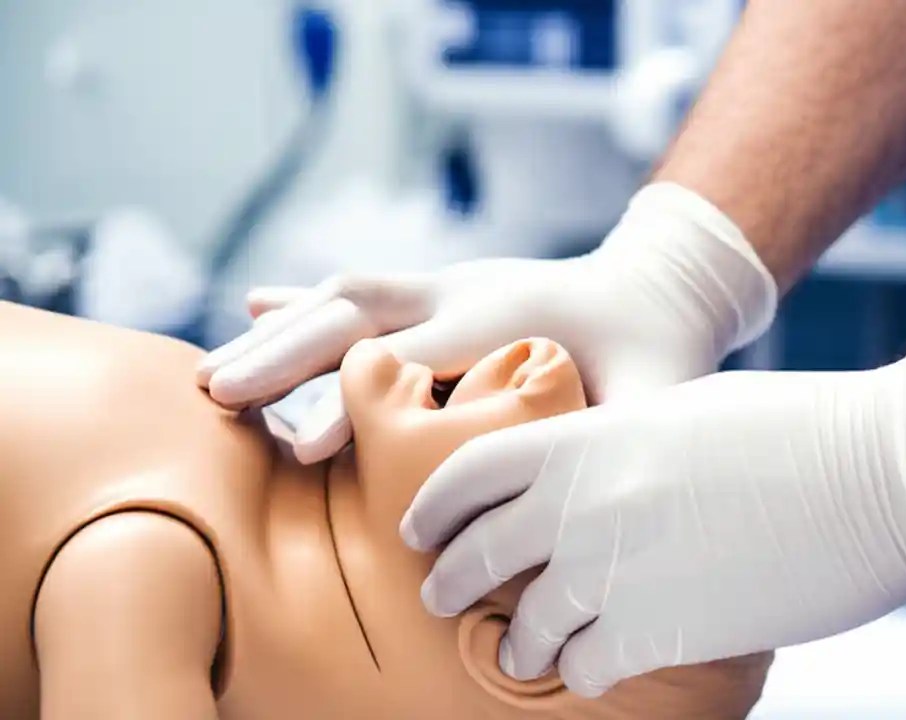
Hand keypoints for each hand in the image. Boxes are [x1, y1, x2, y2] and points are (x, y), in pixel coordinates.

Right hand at [196, 183, 776, 462]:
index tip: (304, 449)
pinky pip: (363, 292)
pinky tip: (253, 305)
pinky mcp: (438, 290)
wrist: (658, 287)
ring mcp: (448, 285)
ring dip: (280, 333)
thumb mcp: (658, 397)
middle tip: (220, 395)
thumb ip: (619, 435)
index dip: (362, 404)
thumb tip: (579, 495)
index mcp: (511, 319)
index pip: (418, 362)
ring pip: (347, 298)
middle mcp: (467, 292)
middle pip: (360, 315)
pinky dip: (305, 301)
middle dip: (288, 356)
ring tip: (213, 374)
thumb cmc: (657, 354)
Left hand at [399, 332, 905, 697]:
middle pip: (477, 552)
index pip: (471, 470)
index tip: (418, 528)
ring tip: (520, 651)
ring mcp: (619, 568)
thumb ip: (622, 445)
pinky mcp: (664, 629)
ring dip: (518, 644)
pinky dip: (583, 673)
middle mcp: (586, 502)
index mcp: (591, 437)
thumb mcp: (687, 413)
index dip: (432, 504)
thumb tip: (591, 480)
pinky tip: (595, 669)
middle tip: (441, 597)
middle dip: (448, 580)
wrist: (880, 470)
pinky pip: (588, 667)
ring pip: (526, 626)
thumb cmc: (799, 428)